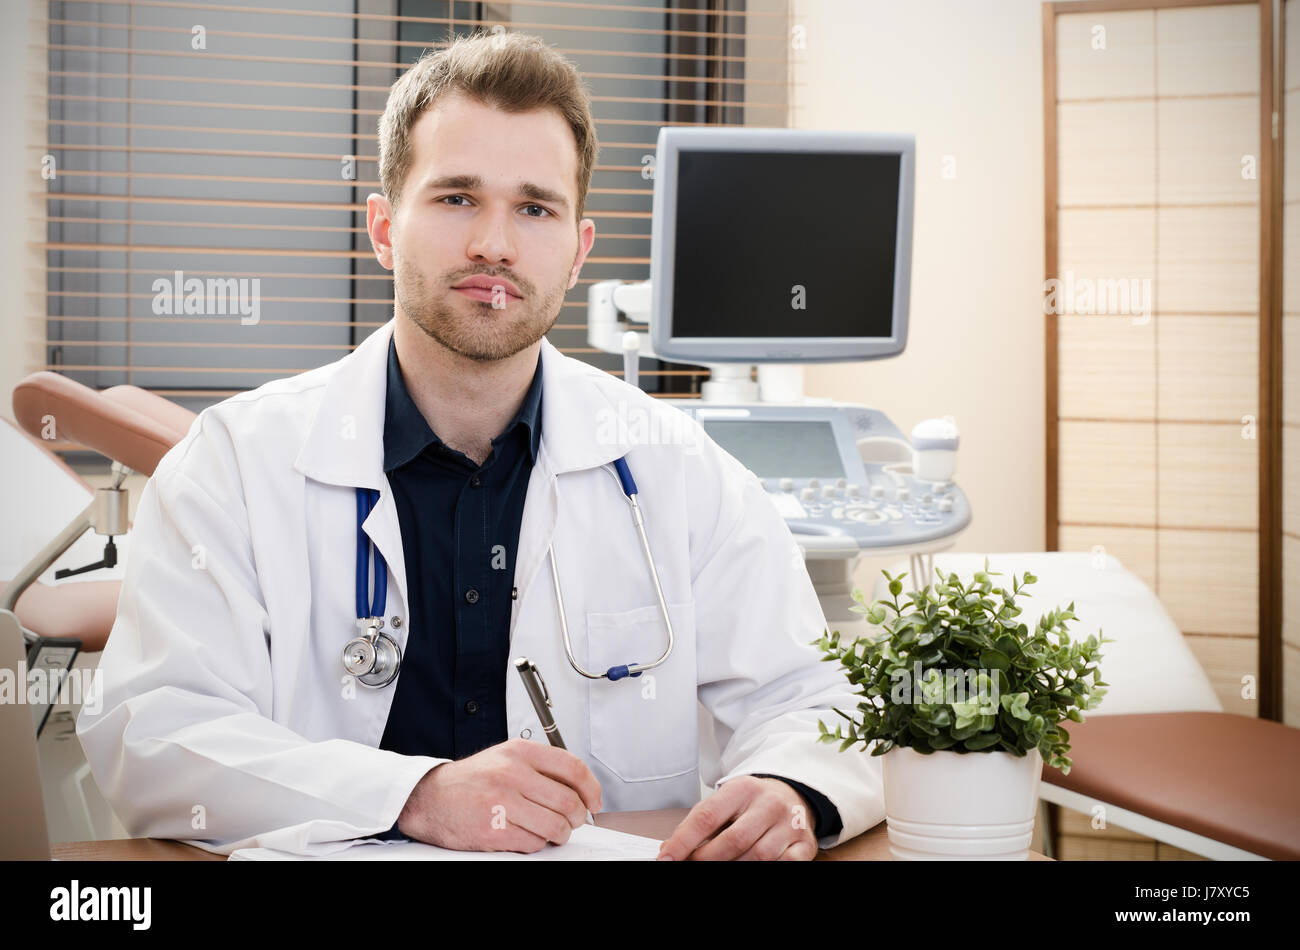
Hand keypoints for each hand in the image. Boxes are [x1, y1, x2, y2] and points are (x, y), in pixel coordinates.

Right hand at [396, 738, 602, 852]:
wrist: (430, 797)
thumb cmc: (472, 780)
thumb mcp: (507, 757)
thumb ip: (541, 767)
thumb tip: (580, 789)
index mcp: (519, 752)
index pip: (573, 768)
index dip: (592, 788)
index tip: (594, 801)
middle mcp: (512, 774)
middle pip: (568, 802)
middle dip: (576, 817)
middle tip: (572, 821)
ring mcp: (502, 803)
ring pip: (555, 826)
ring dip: (559, 834)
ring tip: (551, 830)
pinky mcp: (493, 830)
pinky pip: (533, 843)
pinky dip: (536, 843)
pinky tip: (526, 835)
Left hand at [656, 775, 817, 860]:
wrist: (792, 796)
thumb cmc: (752, 803)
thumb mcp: (726, 801)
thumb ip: (699, 823)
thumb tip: (670, 850)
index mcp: (743, 788)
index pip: (707, 816)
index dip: (684, 841)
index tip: (667, 858)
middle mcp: (769, 804)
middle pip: (733, 840)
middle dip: (707, 859)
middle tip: (691, 865)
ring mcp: (789, 824)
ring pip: (758, 856)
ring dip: (735, 866)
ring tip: (722, 865)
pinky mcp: (805, 843)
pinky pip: (785, 864)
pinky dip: (767, 867)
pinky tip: (752, 864)